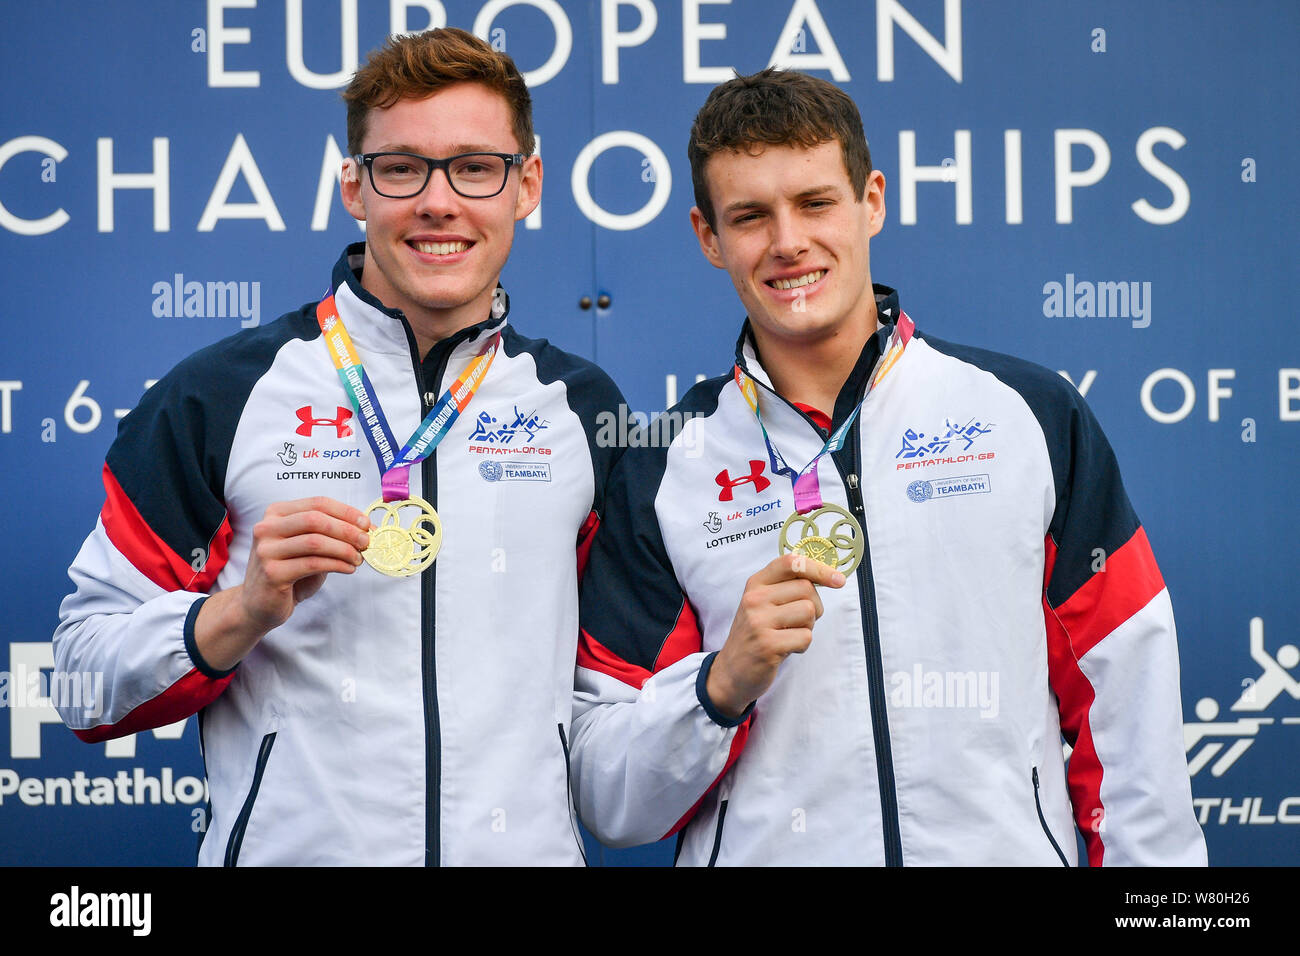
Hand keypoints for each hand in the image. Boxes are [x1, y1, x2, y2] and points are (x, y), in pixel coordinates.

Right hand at [195, 497, 370, 669]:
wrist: (259, 604)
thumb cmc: (289, 573)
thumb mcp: (308, 547)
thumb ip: (329, 534)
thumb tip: (365, 527)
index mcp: (276, 513)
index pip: (317, 504)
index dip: (346, 512)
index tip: (366, 523)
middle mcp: (267, 528)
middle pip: (316, 519)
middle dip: (347, 530)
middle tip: (366, 541)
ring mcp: (266, 550)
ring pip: (315, 542)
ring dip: (344, 549)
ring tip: (358, 558)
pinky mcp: (272, 573)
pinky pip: (313, 564)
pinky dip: (337, 565)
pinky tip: (348, 569)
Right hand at [706, 553, 845, 718]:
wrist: (731, 671)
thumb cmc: (757, 634)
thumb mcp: (764, 603)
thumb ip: (788, 587)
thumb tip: (830, 576)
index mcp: (756, 583)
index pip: (791, 562)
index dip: (819, 568)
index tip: (838, 580)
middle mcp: (755, 598)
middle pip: (807, 589)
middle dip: (814, 607)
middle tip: (798, 622)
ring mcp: (759, 621)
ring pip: (809, 611)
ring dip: (808, 627)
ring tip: (789, 635)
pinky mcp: (767, 645)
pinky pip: (806, 637)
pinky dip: (802, 645)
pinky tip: (785, 649)